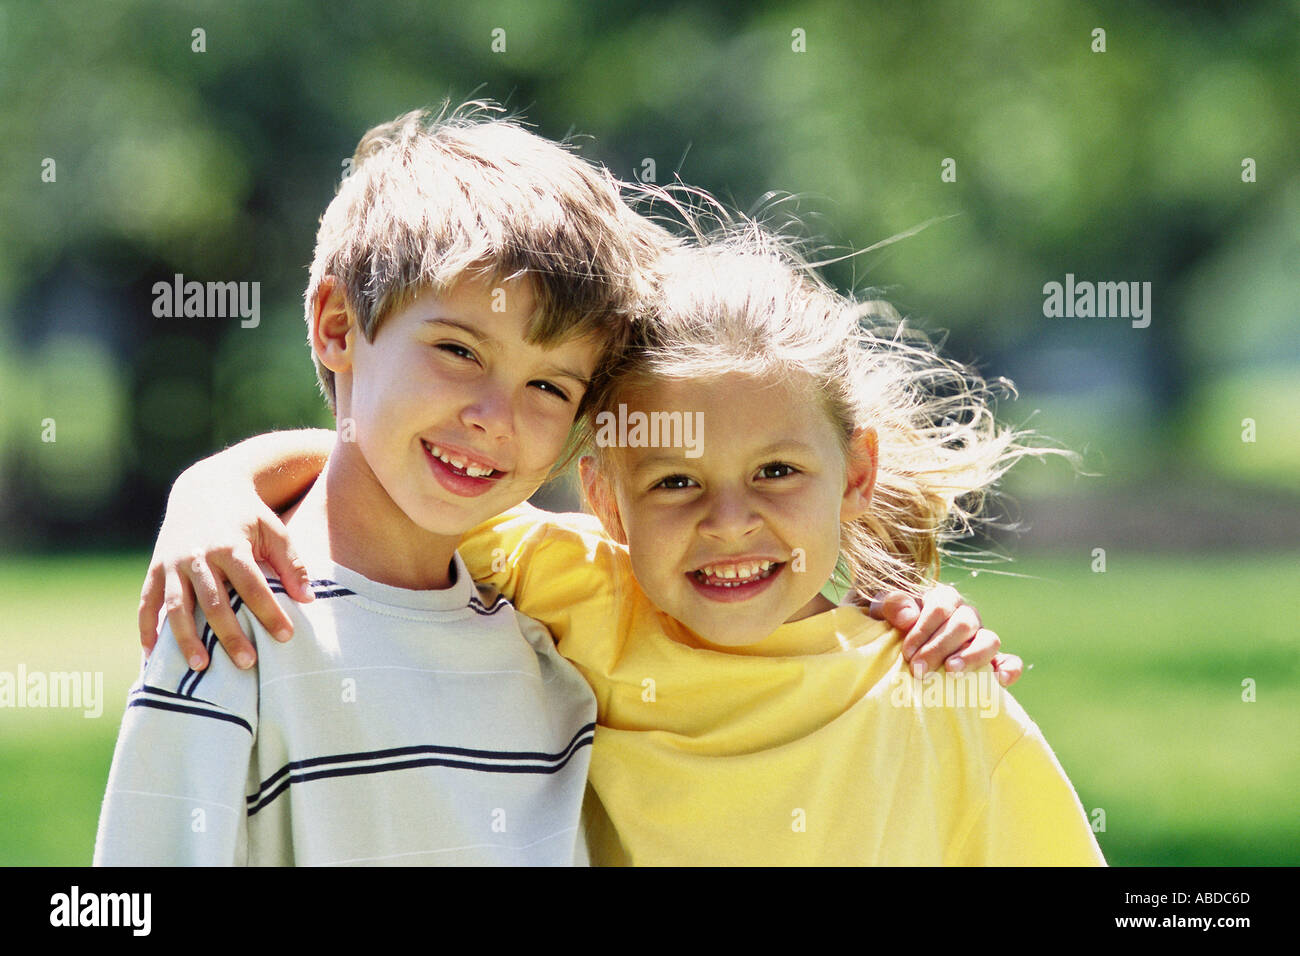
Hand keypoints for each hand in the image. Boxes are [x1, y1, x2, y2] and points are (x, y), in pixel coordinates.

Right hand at [137, 471, 313, 671]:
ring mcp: (172, 563)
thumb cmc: (248, 515)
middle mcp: (197, 556)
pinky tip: (152, 656)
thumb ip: (292, 564)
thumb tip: (308, 599)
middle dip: (229, 634)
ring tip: (200, 667)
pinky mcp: (155, 569)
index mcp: (229, 545)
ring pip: (176, 606)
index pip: (252, 585)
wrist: (205, 488)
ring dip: (185, 638)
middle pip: (213, 602)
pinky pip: (147, 603)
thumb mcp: (274, 531)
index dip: (269, 611)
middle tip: (247, 663)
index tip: (286, 636)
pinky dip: (147, 628)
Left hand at [867, 585, 1022, 686]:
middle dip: (940, 648)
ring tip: (951, 672)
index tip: (907, 653)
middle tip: (919, 670)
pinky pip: (1008, 660)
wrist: (884, 643)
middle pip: (964, 624)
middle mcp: (964, 615)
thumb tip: (909, 616)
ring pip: (990, 639)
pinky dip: (1008, 668)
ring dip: (972, 656)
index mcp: (940, 598)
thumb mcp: (875, 609)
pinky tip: (1000, 680)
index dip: (924, 629)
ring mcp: (979, 637)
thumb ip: (889, 604)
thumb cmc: (881, 625)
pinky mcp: (989, 661)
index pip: (941, 606)